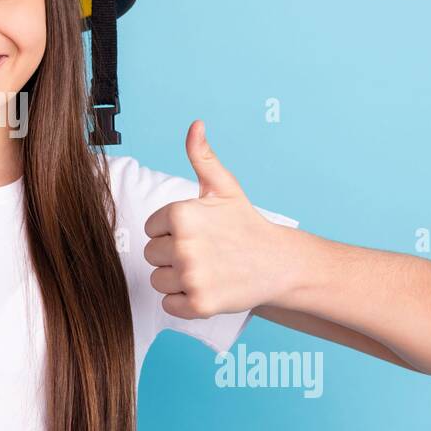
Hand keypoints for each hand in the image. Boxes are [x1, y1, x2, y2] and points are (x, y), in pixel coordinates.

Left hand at [143, 120, 294, 319]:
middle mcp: (184, 246)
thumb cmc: (245, 223)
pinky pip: (168, 305)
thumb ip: (202, 156)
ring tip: (206, 269)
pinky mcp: (199, 304)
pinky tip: (207, 287)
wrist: (279, 263)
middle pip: (151, 255)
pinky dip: (183, 301)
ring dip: (177, 279)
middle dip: (173, 255)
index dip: (171, 231)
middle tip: (204, 252)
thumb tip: (195, 125)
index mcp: (181, 214)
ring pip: (158, 280)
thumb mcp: (223, 187)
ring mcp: (192, 277)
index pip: (151, 228)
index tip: (198, 232)